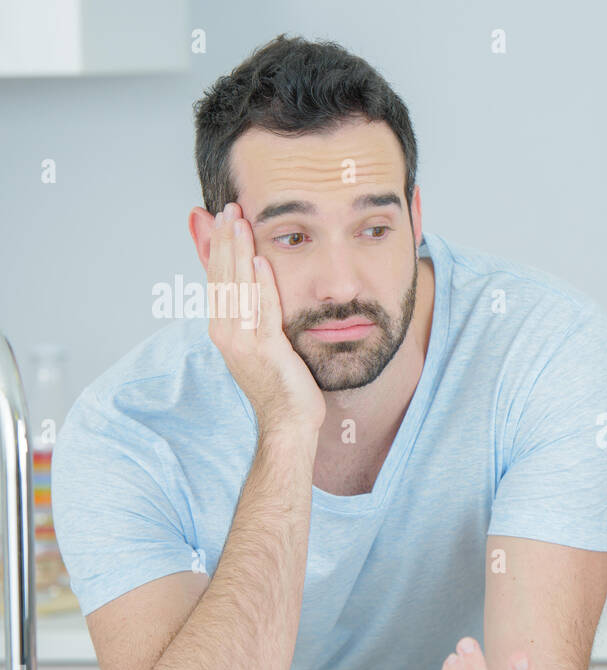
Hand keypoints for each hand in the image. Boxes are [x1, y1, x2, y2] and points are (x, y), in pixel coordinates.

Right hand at [205, 201, 324, 437]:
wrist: (287, 422)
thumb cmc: (278, 383)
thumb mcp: (259, 341)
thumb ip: (252, 311)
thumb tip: (249, 285)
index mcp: (222, 328)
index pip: (216, 278)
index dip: (216, 246)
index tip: (220, 217)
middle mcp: (226, 332)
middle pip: (222, 276)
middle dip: (223, 240)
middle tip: (228, 207)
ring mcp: (242, 341)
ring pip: (238, 287)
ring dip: (238, 252)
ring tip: (239, 221)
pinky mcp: (264, 350)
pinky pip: (262, 310)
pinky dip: (261, 285)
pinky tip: (261, 261)